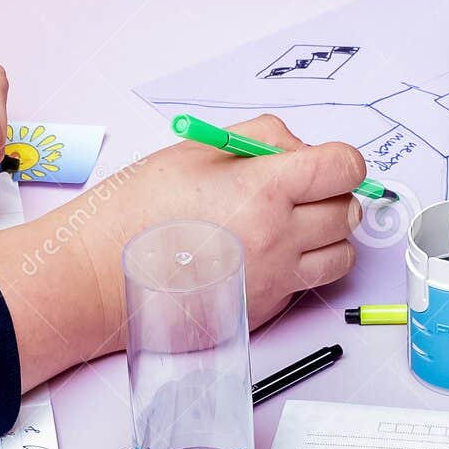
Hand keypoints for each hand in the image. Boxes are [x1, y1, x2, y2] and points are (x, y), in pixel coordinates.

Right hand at [57, 115, 365, 347]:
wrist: (100, 273)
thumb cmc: (138, 209)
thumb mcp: (199, 149)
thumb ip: (262, 139)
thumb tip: (302, 150)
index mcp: (265, 189)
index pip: (345, 168)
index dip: (342, 162)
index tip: (328, 164)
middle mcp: (278, 237)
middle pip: (348, 211)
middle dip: (333, 196)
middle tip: (301, 191)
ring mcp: (275, 278)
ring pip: (341, 254)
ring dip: (327, 237)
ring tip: (289, 226)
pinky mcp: (265, 309)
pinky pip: (307, 284)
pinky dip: (299, 268)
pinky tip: (262, 255)